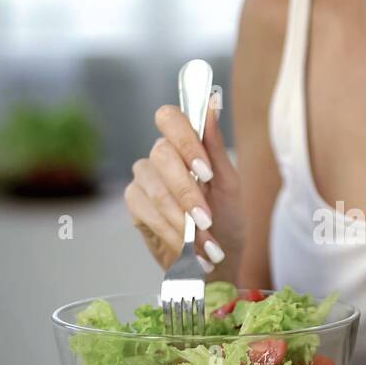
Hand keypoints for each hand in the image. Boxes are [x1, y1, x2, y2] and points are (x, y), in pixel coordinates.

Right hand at [125, 105, 243, 276]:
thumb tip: (212, 103)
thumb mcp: (230, 186)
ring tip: (207, 246)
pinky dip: (173, 234)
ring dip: (185, 222)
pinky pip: (148, 213)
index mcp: (186, 142)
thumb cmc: (227, 219)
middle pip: (162, 156)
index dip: (185, 141)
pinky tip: (189, 250)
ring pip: (156, 190)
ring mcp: (144, 179)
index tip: (207, 172)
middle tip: (207, 220)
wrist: (217, 261)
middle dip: (188, 193)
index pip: (170, 118)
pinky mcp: (135, 204)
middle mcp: (161, 155)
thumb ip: (217, 148)